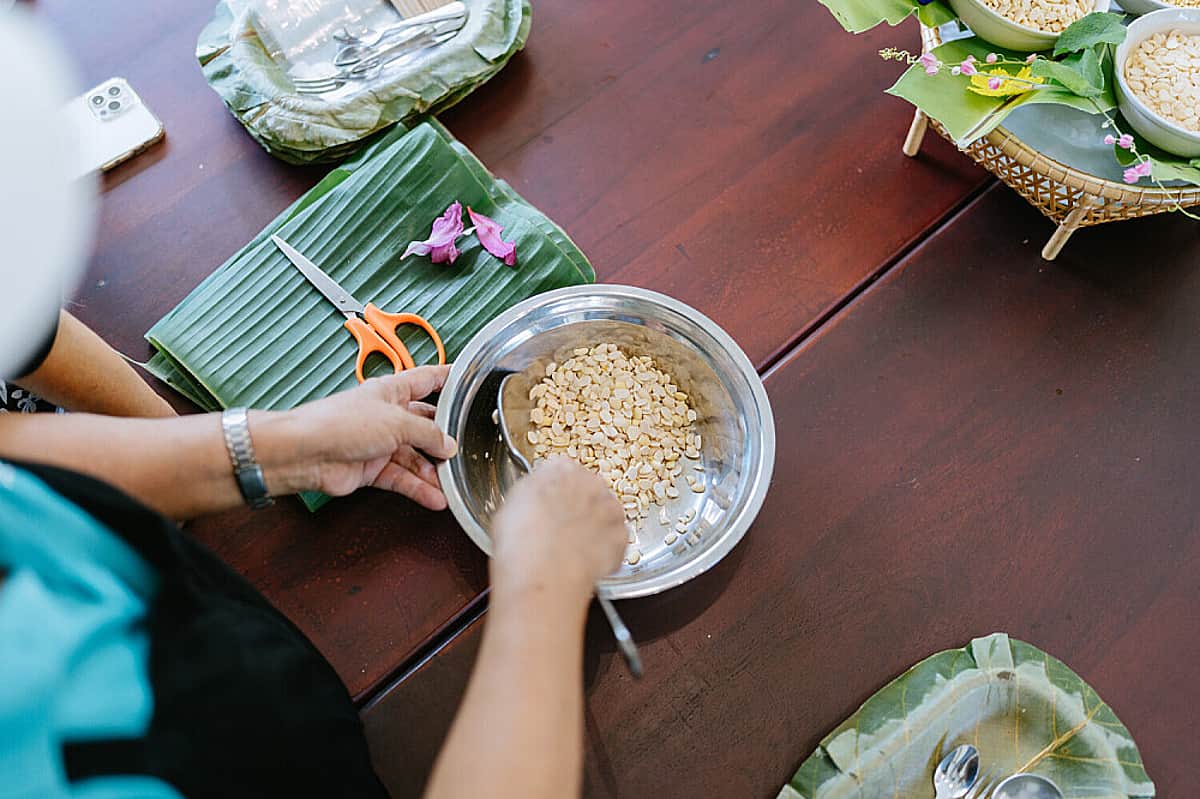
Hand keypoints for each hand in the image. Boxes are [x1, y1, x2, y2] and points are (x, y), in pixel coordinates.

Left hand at [253, 366, 457, 509]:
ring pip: (415, 457)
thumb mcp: (397, 421)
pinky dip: (418, 488)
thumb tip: (449, 444)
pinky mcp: (371, 468)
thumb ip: (428, 433)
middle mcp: (387, 415)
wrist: (306, 453)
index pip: (427, 380)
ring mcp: (379, 443)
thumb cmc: (339, 423)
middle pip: (425, 424)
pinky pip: (402, 478)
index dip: (448, 379)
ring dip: (433, 471)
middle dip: (445, 438)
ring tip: (450, 482)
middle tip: (465, 449)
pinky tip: (434, 496)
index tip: (469, 381)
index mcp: (391, 391)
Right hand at [490, 458, 626, 605]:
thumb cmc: (521, 540)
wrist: (543, 572)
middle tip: (559, 531)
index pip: (562, 471)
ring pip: (605, 516)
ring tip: (572, 551)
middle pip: (587, 491)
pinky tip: (584, 564)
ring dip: (593, 530)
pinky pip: (615, 544)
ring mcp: (611, 510)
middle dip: (577, 509)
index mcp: (561, 469)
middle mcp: (591, 483)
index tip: (548, 506)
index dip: (554, 492)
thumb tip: (530, 503)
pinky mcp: (622, 538)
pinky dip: (605, 554)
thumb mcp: (510, 505)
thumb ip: (529, 496)